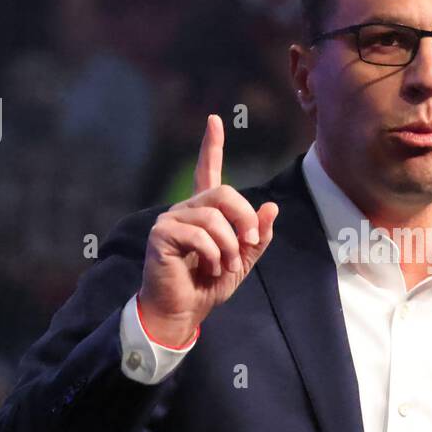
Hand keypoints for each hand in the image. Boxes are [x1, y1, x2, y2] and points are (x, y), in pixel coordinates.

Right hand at [137, 114, 279, 345]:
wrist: (184, 311)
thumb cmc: (208, 285)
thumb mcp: (242, 261)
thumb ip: (258, 236)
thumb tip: (271, 207)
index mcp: (205, 212)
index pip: (207, 170)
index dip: (211, 145)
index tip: (215, 120)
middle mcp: (186, 210)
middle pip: (224, 193)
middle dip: (244, 220)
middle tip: (249, 244)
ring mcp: (171, 219)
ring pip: (214, 217)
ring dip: (229, 245)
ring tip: (224, 265)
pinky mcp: (161, 234)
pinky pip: (199, 234)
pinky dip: (212, 254)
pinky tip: (207, 268)